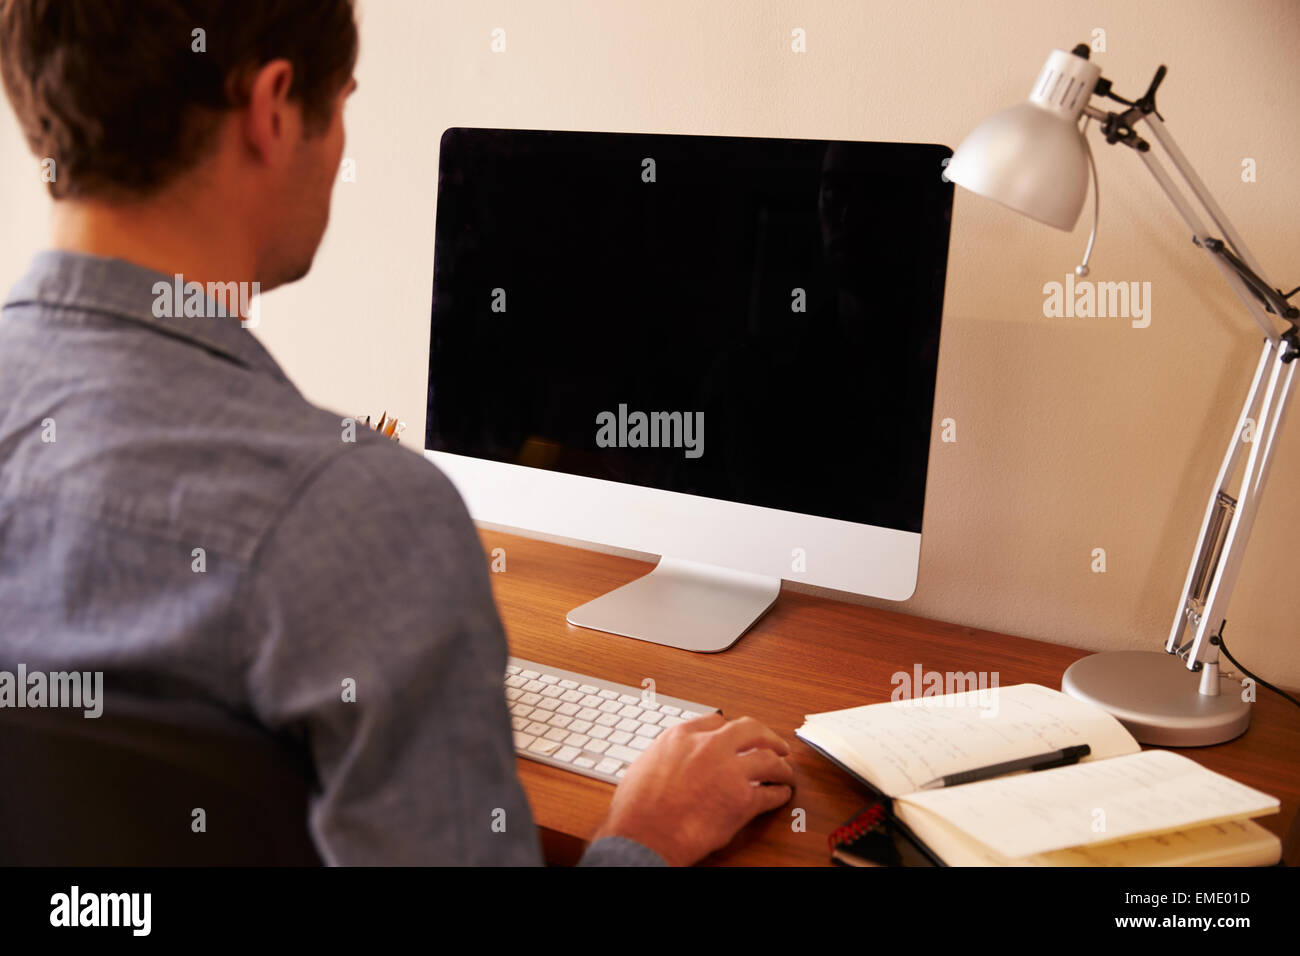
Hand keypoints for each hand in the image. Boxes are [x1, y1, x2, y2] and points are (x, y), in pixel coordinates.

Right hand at [591, 713, 795, 865]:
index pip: (716, 721)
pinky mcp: (743, 800)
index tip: (737, 737)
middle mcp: (709, 746)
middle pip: (751, 730)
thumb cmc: (636, 811)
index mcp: (682, 736)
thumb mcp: (644, 766)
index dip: (730, 730)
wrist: (643, 837)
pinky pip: (771, 793)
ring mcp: (729, 771)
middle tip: (776, 745)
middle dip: (767, 737)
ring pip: (769, 759)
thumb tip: (673, 761)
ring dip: (781, 766)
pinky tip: (781, 795)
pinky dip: (780, 794)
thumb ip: (666, 756)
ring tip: (785, 772)